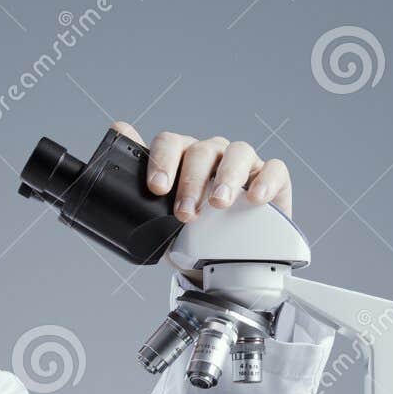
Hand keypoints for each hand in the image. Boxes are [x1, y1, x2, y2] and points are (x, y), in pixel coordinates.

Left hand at [110, 121, 291, 221]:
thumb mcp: (156, 214)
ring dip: (227, 177)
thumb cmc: (187, 233)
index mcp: (183, 156)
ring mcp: (244, 164)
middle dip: (191, 183)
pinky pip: (274, 169)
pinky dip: (266, 180)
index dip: (163, 162)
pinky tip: (255, 199)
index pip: (171, 144)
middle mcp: (213, 154)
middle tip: (185, 214)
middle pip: (201, 151)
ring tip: (218, 203)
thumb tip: (119, 129)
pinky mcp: (272, 179)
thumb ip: (135, 176)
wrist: (217, 265)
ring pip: (237, 153)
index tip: (157, 188)